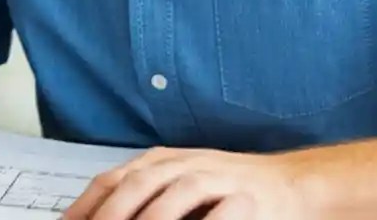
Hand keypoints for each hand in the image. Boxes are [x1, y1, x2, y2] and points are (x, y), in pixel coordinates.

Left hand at [63, 147, 313, 219]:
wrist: (290, 184)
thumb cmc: (227, 189)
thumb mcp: (178, 185)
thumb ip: (142, 199)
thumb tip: (97, 219)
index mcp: (161, 162)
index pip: (113, 180)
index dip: (86, 205)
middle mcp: (184, 165)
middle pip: (137, 184)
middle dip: (112, 214)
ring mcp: (216, 178)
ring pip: (175, 194)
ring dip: (152, 219)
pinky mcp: (246, 197)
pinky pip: (220, 212)